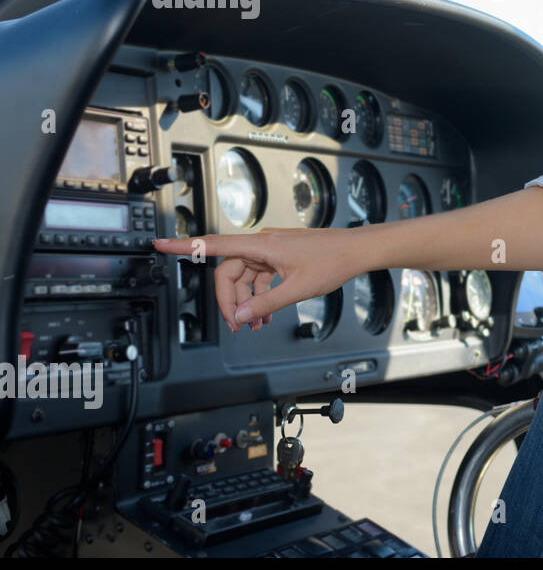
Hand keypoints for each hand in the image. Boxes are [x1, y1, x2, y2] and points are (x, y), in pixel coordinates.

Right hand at [152, 228, 357, 332]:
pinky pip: (259, 278)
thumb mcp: (298, 289)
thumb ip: (267, 304)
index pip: (213, 244)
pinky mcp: (280, 257)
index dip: (184, 246)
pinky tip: (264, 316)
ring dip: (245, 302)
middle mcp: (262, 244)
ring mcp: (271, 251)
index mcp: (261, 245)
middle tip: (238, 325)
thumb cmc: (332, 261)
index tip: (160, 244)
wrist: (356, 251)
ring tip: (253, 326)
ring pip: (243, 277)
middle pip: (228, 272)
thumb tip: (242, 315)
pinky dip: (259, 296)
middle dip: (229, 300)